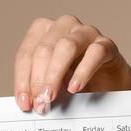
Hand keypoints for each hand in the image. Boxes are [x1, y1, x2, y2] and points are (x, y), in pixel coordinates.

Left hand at [13, 14, 130, 114]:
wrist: (107, 85)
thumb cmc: (73, 80)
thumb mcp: (49, 84)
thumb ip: (37, 88)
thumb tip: (27, 102)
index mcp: (43, 32)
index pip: (26, 54)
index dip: (22, 80)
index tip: (24, 103)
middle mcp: (64, 27)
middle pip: (44, 50)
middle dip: (38, 80)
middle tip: (39, 103)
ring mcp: (86, 33)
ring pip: (66, 46)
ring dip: (55, 75)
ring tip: (51, 97)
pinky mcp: (106, 44)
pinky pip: (94, 53)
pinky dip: (82, 72)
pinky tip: (74, 88)